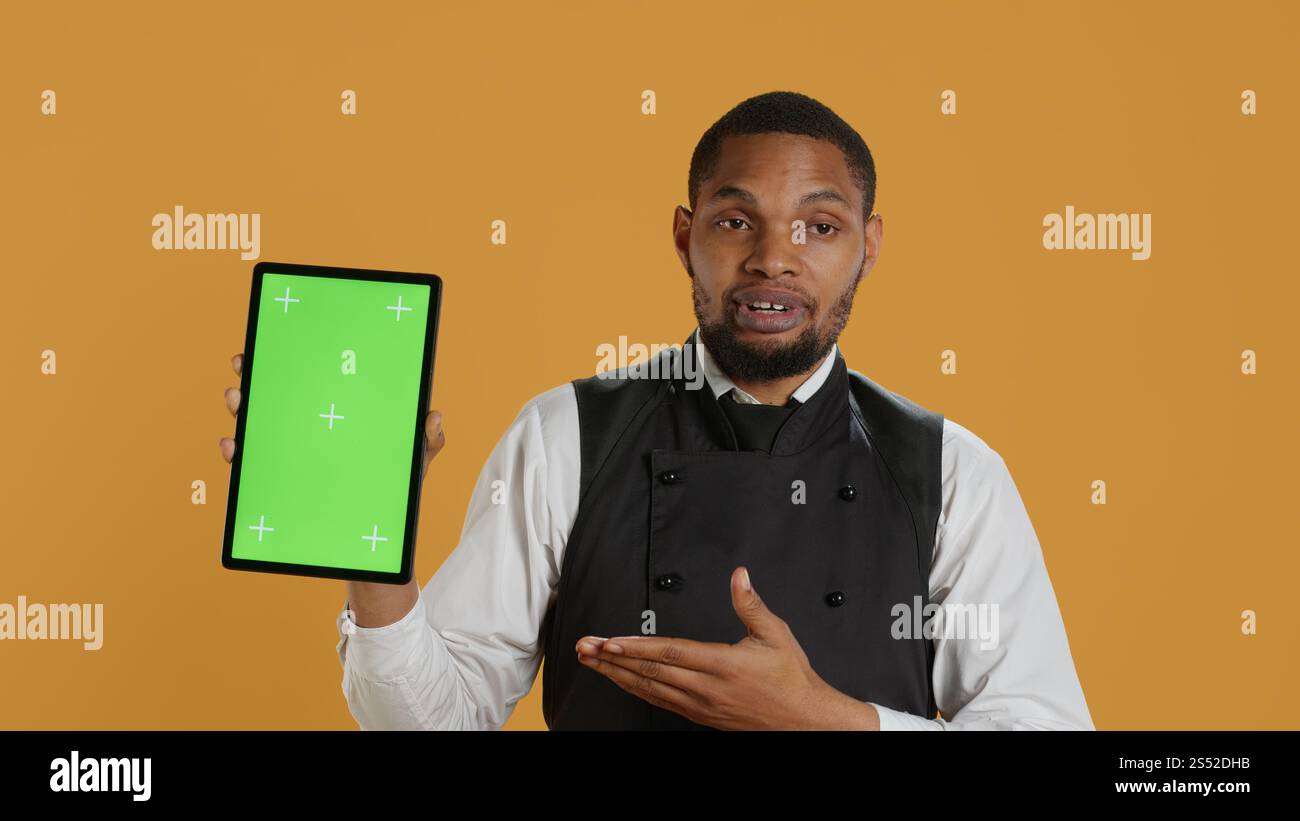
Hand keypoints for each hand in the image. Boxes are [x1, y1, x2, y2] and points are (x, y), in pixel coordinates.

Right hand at [218, 352, 446, 478]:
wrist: (378, 535)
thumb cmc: (394, 487)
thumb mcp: (414, 459)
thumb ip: (428, 439)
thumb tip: (433, 415)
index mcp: (338, 414)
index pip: (311, 379)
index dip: (290, 358)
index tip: (273, 339)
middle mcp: (309, 430)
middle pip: (274, 397)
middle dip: (253, 377)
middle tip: (243, 366)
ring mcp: (292, 455)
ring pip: (256, 426)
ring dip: (240, 410)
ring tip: (236, 400)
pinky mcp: (280, 483)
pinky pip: (250, 466)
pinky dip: (237, 454)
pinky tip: (234, 446)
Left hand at [575, 567, 878, 729]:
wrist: (804, 721)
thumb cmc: (791, 680)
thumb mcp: (776, 634)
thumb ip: (751, 604)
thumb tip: (739, 576)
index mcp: (723, 665)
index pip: (669, 653)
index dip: (636, 647)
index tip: (609, 642)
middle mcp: (706, 688)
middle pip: (650, 672)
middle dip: (614, 660)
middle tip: (586, 648)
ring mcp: (701, 705)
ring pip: (650, 690)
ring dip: (618, 676)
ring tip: (593, 662)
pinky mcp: (700, 716)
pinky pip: (661, 702)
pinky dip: (637, 690)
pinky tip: (622, 681)